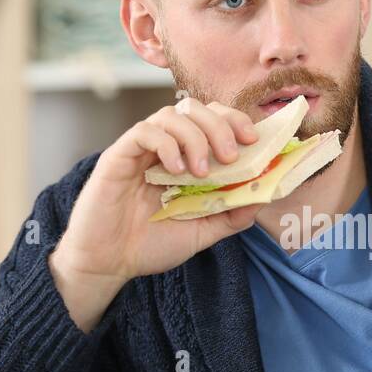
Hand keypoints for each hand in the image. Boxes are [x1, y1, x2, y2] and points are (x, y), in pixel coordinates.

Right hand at [48, 98, 265, 329]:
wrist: (107, 264)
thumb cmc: (149, 245)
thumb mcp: (201, 232)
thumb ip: (231, 215)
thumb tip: (264, 195)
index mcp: (185, 158)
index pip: (213, 120)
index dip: (235, 121)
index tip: (254, 141)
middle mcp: (164, 147)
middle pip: (195, 108)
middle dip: (221, 125)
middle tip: (232, 155)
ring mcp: (141, 149)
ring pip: (171, 114)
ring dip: (195, 136)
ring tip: (202, 172)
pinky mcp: (119, 155)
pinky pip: (144, 132)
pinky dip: (166, 144)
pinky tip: (175, 170)